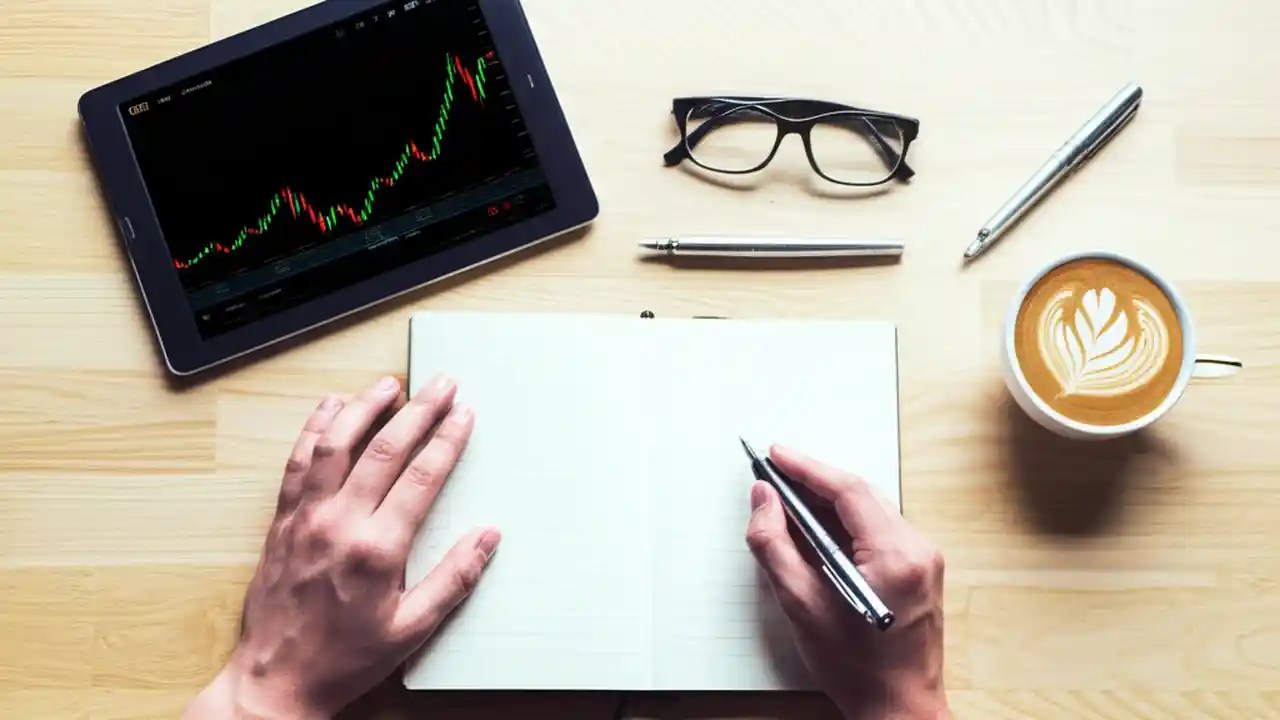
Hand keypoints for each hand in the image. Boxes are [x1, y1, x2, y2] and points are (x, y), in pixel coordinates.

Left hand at [183, 375, 499, 718]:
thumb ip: (454, 579)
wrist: (277, 678)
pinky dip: (315, 429)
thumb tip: (488, 537)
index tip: (464, 415)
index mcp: (377, 549)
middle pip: (384, 449)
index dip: (447, 441)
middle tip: (442, 384)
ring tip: (389, 384)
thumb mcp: (412, 628)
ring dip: (364, 407)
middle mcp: (339, 523)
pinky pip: (298, 462)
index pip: (421, 477)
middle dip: (419, 411)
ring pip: (335, 444)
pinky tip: (331, 407)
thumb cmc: (345, 658)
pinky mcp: (282, 520)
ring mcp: (306, 518)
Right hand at [745, 445, 947, 719]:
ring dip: (830, 502)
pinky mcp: (922, 569)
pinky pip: (881, 529)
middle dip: (815, 481)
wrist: (900, 709)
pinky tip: (819, 531)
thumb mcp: (801, 606)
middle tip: (775, 475)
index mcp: (895, 556)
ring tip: (790, 501)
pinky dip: (847, 523)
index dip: (807, 468)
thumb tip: (764, 501)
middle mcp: (918, 550)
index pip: (848, 491)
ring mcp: (925, 559)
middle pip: (861, 495)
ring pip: (871, 510)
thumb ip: (775, 545)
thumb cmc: (857, 670)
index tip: (776, 455)